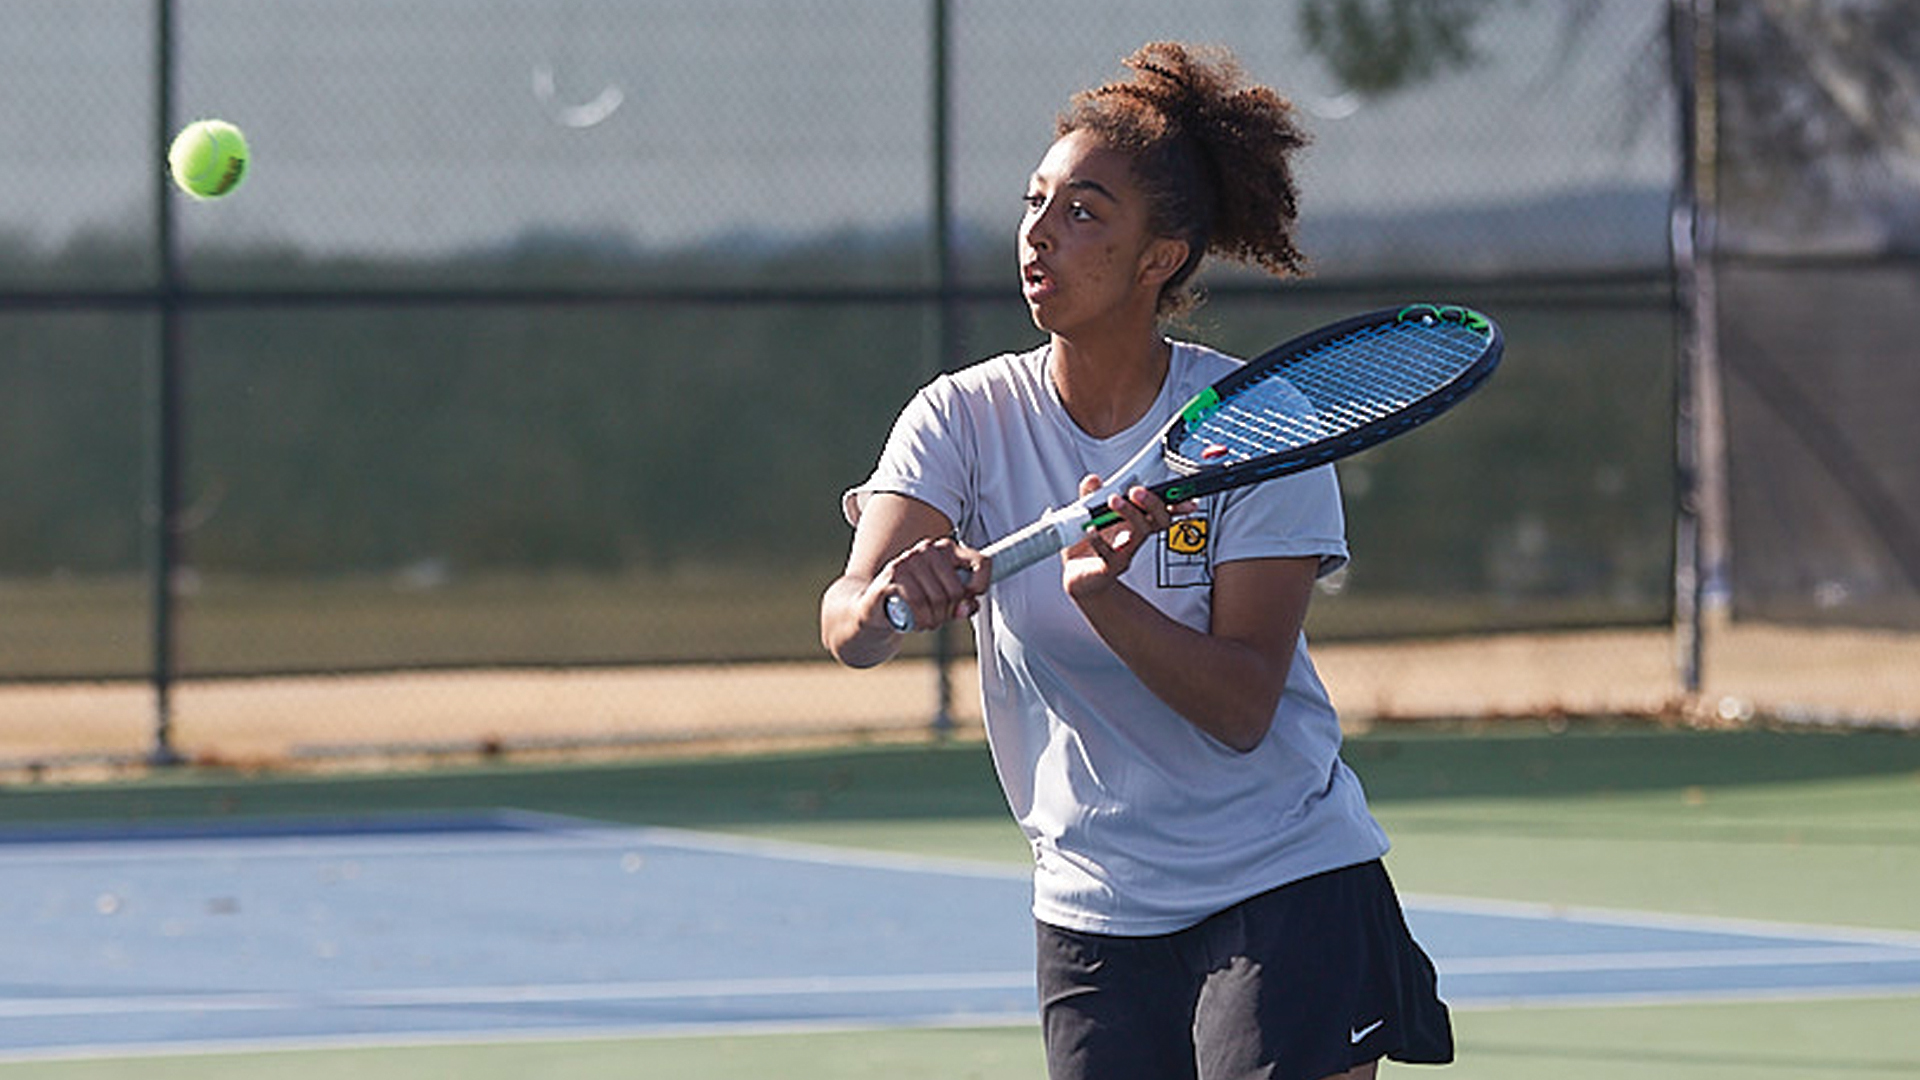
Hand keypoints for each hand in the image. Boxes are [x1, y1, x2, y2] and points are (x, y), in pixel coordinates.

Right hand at [877, 536, 985, 632]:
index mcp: (945, 550)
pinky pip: (917, 602)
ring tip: (927, 622)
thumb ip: (962, 602)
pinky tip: (917, 624)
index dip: (981, 586)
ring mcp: (907, 561)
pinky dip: (921, 619)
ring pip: (937, 598)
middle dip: (950, 612)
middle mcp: (927, 550)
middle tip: (940, 618)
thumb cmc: (914, 601)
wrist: (874, 608)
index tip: (970, 599)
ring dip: (935, 620)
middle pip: (956, 589)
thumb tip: (967, 606)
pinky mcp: (891, 576)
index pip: (980, 561)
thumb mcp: (944, 601)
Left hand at [1061, 475, 1185, 602]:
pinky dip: (1099, 541)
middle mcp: (1133, 538)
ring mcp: (1124, 554)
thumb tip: (1093, 480)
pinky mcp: (1108, 568)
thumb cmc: (1090, 548)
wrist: (1078, 579)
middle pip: (1158, 521)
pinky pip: (1109, 556)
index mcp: (1134, 523)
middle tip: (1137, 491)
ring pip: (1138, 535)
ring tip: (1114, 500)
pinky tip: (1091, 530)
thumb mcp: (1087, 516)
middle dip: (1152, 504)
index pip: (1161, 512)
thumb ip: (1091, 496)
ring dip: (1130, 514)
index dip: (1177, 505)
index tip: (1185, 496)